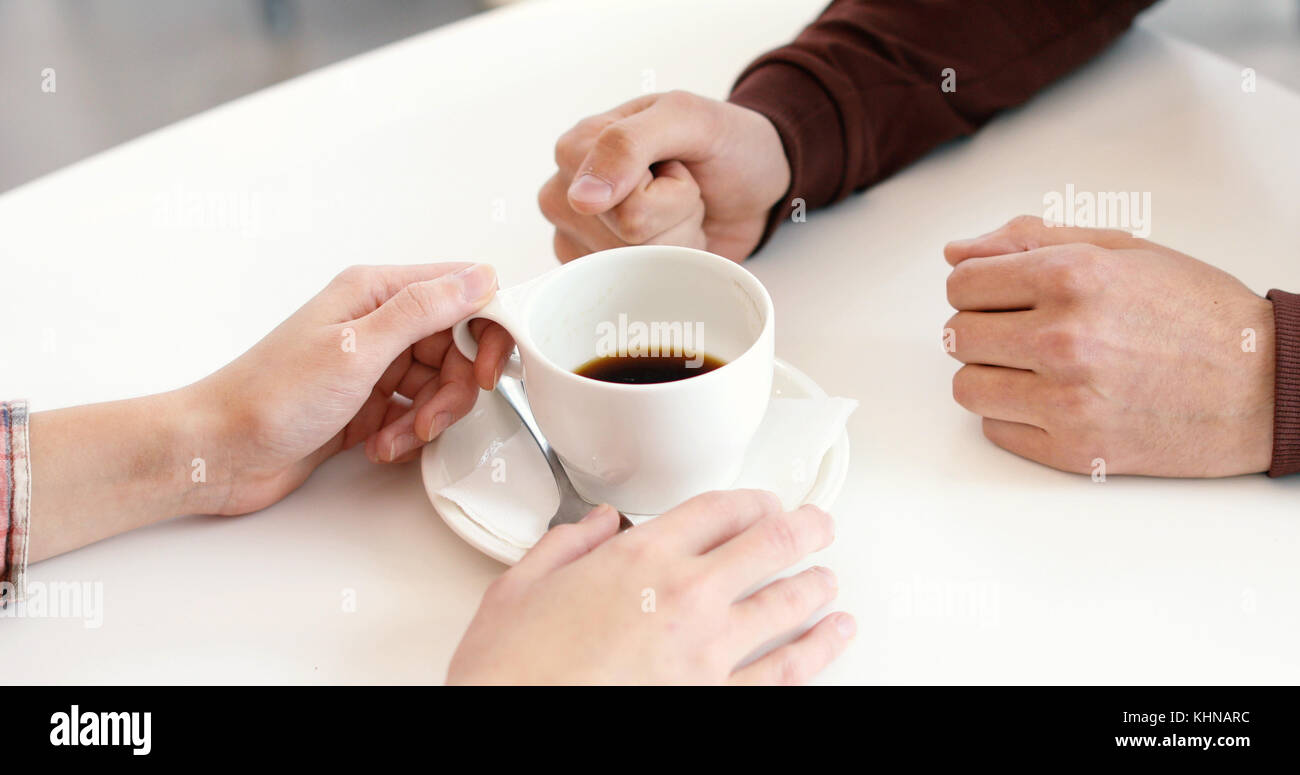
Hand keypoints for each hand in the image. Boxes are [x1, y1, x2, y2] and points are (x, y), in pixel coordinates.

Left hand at [189, 263, 506, 514]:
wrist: (219, 452)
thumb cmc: (270, 397)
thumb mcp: (356, 350)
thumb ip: (422, 310)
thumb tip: (479, 278)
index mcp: (375, 292)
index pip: (463, 292)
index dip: (487, 330)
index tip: (486, 371)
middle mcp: (378, 322)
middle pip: (458, 345)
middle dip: (455, 388)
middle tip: (430, 417)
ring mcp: (374, 364)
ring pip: (441, 384)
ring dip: (429, 418)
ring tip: (395, 438)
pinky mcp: (369, 403)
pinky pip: (417, 412)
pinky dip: (407, 434)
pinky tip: (378, 446)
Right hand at [446, 491, 853, 684]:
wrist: (510, 727)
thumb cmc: (511, 673)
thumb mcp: (518, 589)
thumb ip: (563, 546)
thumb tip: (590, 524)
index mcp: (638, 558)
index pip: (718, 510)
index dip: (751, 500)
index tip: (763, 504)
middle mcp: (684, 596)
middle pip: (769, 545)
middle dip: (803, 529)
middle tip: (817, 525)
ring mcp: (708, 652)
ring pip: (788, 604)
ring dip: (816, 585)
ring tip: (828, 580)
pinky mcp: (716, 699)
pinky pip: (786, 672)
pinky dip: (819, 649)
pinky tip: (834, 636)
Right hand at [539, 90, 789, 262]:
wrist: (752, 184)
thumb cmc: (723, 144)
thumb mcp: (688, 119)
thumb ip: (629, 144)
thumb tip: (581, 199)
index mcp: (576, 149)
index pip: (617, 202)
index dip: (666, 190)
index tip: (673, 164)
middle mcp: (566, 195)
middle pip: (627, 238)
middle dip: (674, 217)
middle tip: (682, 189)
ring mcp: (581, 238)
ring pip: (634, 266)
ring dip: (677, 239)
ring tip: (679, 211)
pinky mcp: (601, 271)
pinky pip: (636, 286)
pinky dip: (671, 264)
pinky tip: (671, 237)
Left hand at [943, 216, 1274, 476]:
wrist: (1265, 385)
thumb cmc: (1198, 313)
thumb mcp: (1121, 250)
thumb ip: (1030, 240)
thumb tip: (957, 252)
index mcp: (1072, 277)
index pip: (962, 284)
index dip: (976, 289)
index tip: (999, 297)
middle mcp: (1063, 337)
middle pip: (958, 335)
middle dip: (983, 329)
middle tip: (1024, 331)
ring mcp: (1066, 399)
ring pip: (966, 387)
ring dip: (990, 375)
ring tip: (1035, 367)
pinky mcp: (1072, 449)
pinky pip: (995, 429)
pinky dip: (1013, 415)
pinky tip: (1053, 399)